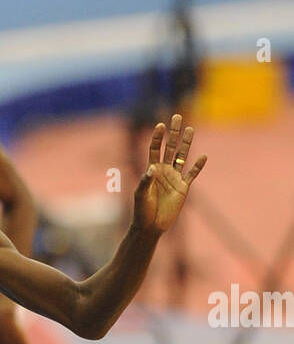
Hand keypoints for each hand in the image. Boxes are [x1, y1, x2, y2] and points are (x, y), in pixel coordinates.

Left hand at [133, 115, 205, 234]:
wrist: (150, 226)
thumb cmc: (141, 211)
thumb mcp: (141, 195)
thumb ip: (146, 181)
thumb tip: (153, 168)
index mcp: (152, 170)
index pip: (155, 149)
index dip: (158, 137)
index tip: (160, 125)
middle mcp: (164, 171)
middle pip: (170, 147)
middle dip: (173, 133)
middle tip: (176, 117)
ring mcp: (174, 178)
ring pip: (182, 156)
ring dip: (186, 143)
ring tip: (190, 129)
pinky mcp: (183, 188)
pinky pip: (192, 174)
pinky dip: (198, 166)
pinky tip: (203, 156)